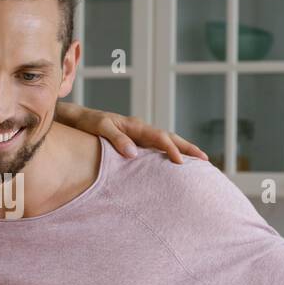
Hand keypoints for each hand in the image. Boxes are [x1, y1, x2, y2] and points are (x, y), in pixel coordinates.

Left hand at [57, 103, 206, 162]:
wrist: (78, 119)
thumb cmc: (87, 123)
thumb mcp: (100, 128)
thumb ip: (116, 139)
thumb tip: (134, 153)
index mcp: (135, 125)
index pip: (160, 137)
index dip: (172, 149)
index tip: (182, 163)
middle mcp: (141, 129)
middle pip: (170, 138)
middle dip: (188, 148)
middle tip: (206, 160)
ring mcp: (139, 136)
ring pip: (166, 142)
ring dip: (182, 150)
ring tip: (199, 163)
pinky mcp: (135, 142)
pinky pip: (156, 148)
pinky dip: (169, 154)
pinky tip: (175, 165)